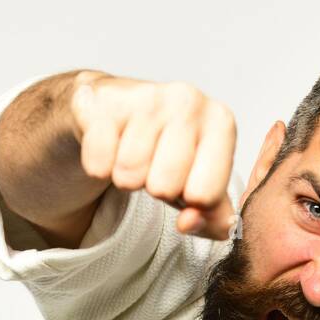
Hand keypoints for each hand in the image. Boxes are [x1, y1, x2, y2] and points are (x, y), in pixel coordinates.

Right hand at [68, 74, 237, 239]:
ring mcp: (145, 96)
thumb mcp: (201, 185)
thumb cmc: (168, 150)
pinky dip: (100, 168)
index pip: (205, 196)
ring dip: (127, 178)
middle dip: (155, 188)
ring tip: (134, 155)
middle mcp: (187, 100)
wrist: (120, 109)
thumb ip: (213, 219)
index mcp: (221, 122)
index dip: (191, 202)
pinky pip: (98, 165)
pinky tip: (112, 146)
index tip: (187, 181)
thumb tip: (188, 223)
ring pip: (129, 176)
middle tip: (155, 167)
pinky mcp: (104, 101)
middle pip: (164, 187)